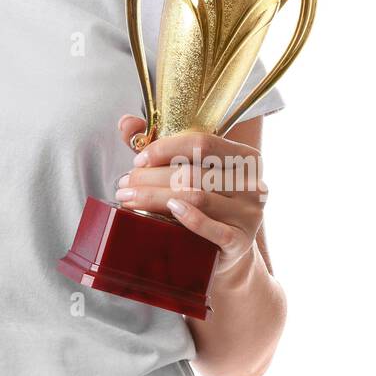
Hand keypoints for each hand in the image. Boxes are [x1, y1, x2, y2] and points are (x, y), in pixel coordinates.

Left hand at [115, 115, 267, 280]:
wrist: (228, 253)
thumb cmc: (205, 206)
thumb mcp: (190, 172)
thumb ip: (160, 147)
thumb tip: (125, 123)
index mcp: (243, 157)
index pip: (202, 143)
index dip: (165, 148)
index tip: (138, 160)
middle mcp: (251, 183)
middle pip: (192, 173)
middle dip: (150, 178)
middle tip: (124, 185)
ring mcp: (249, 214)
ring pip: (196, 197)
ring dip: (155, 197)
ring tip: (129, 199)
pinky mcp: (242, 241)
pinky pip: (214, 228)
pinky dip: (191, 218)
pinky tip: (171, 211)